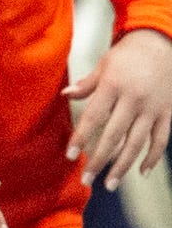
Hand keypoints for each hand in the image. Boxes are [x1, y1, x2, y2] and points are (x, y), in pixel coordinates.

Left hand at [68, 25, 171, 187]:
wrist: (164, 42)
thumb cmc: (128, 54)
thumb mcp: (104, 64)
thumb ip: (87, 84)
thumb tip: (66, 94)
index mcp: (113, 87)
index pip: (93, 118)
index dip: (82, 138)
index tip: (70, 156)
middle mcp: (133, 100)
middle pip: (114, 136)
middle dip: (99, 160)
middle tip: (86, 180)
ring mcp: (153, 108)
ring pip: (137, 143)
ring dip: (123, 166)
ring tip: (110, 184)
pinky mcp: (168, 112)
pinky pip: (161, 139)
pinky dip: (153, 157)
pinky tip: (142, 172)